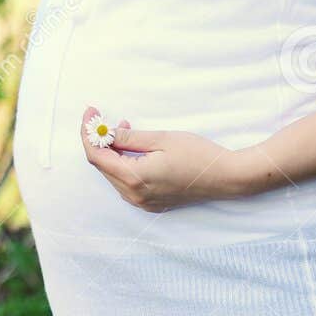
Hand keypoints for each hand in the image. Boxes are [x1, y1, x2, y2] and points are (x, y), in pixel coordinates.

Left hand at [79, 105, 245, 211]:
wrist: (226, 178)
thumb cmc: (197, 155)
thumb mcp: (161, 139)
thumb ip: (129, 137)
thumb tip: (105, 133)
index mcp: (134, 179)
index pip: (97, 156)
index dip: (89, 133)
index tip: (91, 113)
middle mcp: (134, 195)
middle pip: (103, 166)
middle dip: (99, 141)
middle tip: (103, 118)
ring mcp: (142, 202)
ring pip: (114, 174)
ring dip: (113, 151)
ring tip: (124, 129)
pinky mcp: (151, 202)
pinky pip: (127, 182)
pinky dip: (124, 163)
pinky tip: (134, 148)